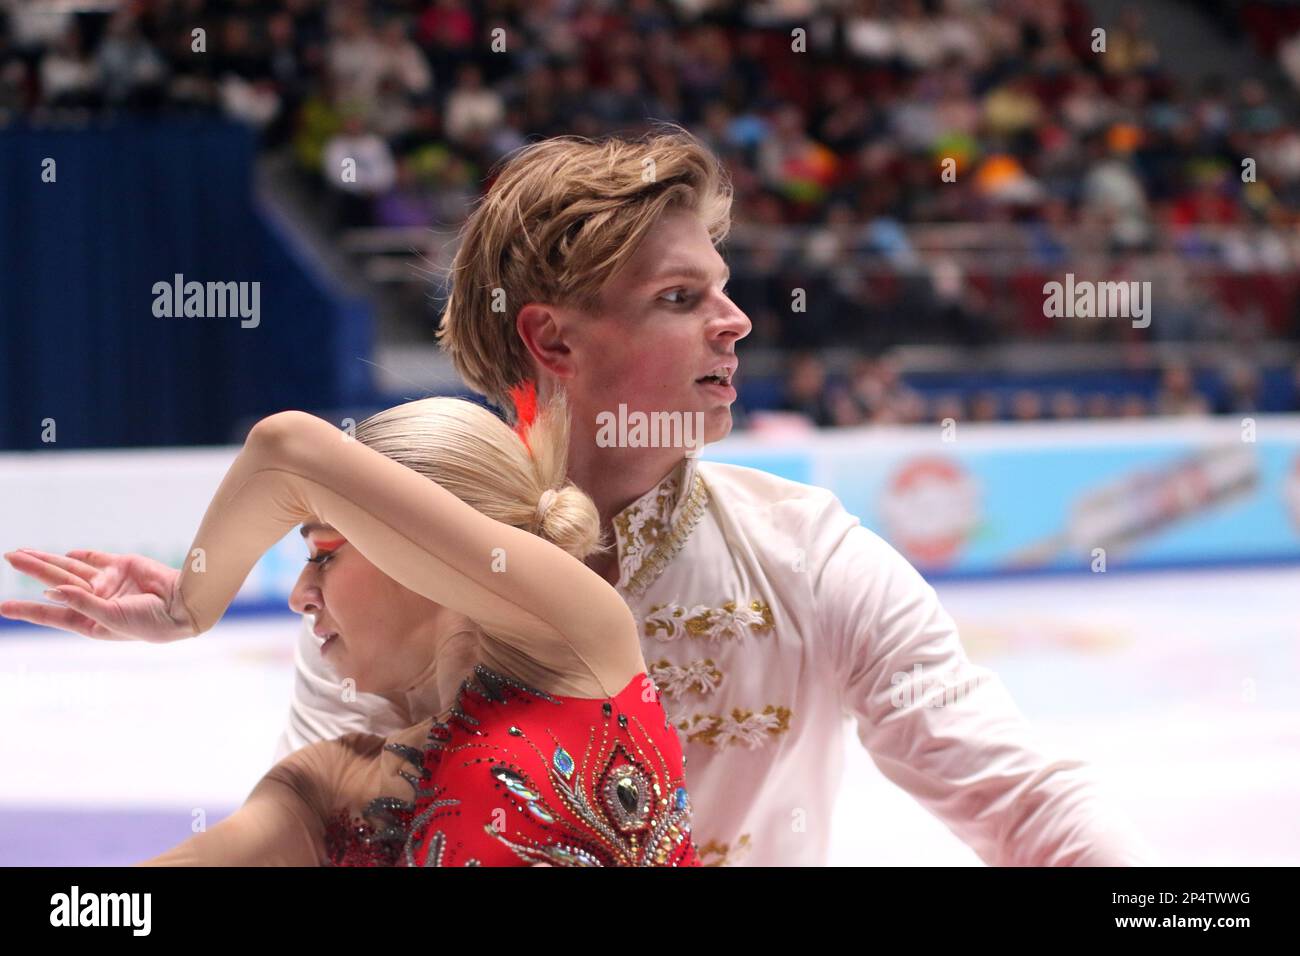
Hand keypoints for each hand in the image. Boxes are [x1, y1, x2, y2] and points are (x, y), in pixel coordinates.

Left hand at [0, 548, 195, 641]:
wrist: (181, 604)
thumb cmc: (148, 622)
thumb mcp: (110, 619)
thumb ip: (81, 603)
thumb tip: (51, 591)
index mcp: (89, 621)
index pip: (51, 614)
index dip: (26, 609)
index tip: (2, 607)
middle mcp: (94, 601)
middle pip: (56, 582)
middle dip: (33, 571)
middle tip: (10, 557)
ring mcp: (107, 583)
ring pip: (70, 568)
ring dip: (48, 560)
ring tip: (22, 552)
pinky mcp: (121, 566)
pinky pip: (95, 559)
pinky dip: (80, 555)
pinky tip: (65, 554)